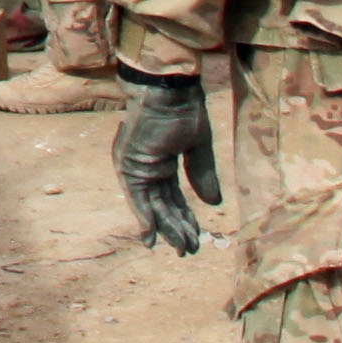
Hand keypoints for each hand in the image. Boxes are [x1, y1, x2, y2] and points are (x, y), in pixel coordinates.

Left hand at [115, 72, 224, 255]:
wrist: (167, 90)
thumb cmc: (183, 110)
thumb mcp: (198, 147)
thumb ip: (202, 174)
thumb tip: (213, 204)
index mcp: (164, 161)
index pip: (174, 197)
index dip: (184, 218)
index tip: (194, 238)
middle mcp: (148, 167)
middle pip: (163, 205)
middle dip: (176, 229)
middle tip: (187, 251)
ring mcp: (136, 166)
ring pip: (151, 205)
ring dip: (163, 228)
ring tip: (178, 249)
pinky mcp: (128, 165)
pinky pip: (135, 196)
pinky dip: (143, 215)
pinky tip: (152, 234)